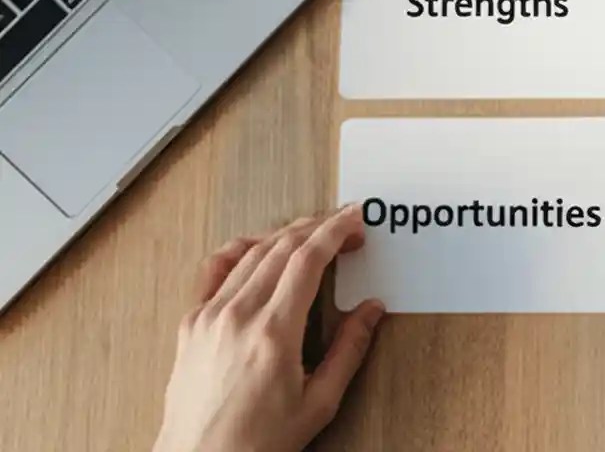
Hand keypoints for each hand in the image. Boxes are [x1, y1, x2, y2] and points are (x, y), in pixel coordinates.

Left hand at [153, 205, 384, 451]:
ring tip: (311, 233)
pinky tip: (258, 248)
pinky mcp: (191, 323)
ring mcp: (209, 316)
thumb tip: (371, 311)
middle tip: (345, 226)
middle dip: (318, 228)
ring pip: (251, 253)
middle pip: (282, 247)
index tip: (354, 218)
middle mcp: (237, 316)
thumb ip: (349, 350)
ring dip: (285, 235)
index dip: (335, 231)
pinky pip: (215, 269)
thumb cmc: (255, 443)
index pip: (308, 259)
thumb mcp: (318, 403)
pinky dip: (241, 250)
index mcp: (273, 333)